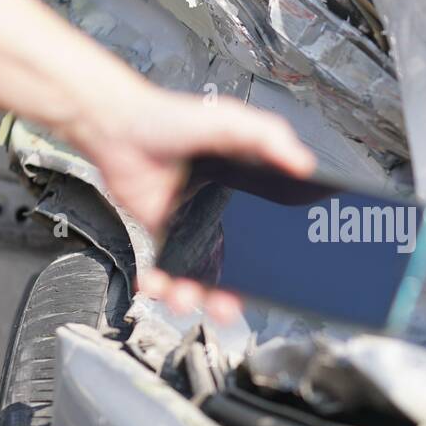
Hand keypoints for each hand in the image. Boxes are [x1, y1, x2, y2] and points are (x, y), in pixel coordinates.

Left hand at [68, 84, 315, 321]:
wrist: (121, 129)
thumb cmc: (170, 119)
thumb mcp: (230, 123)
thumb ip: (270, 137)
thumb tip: (305, 163)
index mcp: (245, 192)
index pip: (269, 234)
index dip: (273, 263)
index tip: (273, 283)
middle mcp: (221, 214)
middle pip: (234, 269)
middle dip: (230, 298)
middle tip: (226, 306)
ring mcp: (191, 227)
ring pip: (198, 278)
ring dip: (191, 297)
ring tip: (183, 298)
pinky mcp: (162, 234)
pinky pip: (166, 271)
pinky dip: (160, 285)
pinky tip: (157, 283)